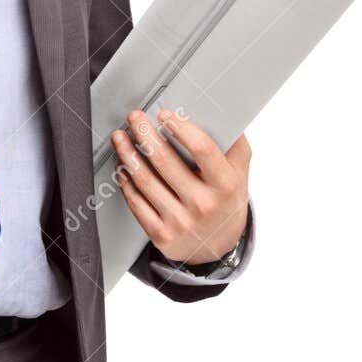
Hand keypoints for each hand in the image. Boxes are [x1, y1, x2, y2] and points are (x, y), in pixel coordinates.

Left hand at [111, 107, 250, 264]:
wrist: (218, 248)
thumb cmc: (226, 202)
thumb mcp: (239, 174)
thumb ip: (234, 145)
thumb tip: (221, 114)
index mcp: (225, 186)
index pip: (202, 149)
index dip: (181, 128)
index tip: (165, 114)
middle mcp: (203, 205)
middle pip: (165, 161)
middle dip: (145, 133)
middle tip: (135, 117)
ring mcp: (180, 222)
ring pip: (145, 180)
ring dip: (128, 154)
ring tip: (121, 137)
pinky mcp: (161, 234)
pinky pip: (136, 202)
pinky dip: (125, 181)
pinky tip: (123, 166)